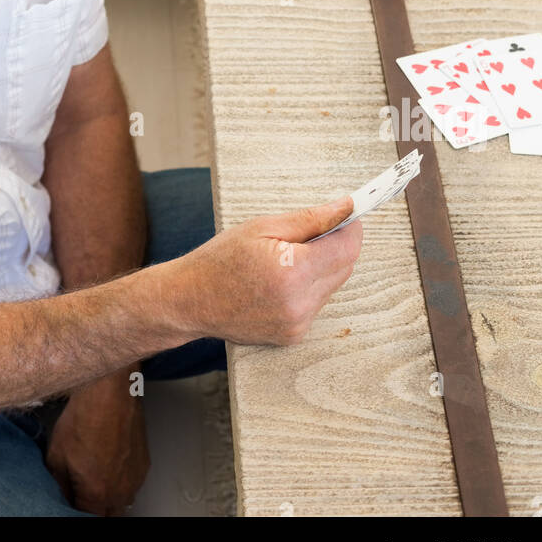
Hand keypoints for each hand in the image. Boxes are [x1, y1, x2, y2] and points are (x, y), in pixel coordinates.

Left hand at [45, 372, 149, 515]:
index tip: (70, 501)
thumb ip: (58, 485)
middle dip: (94, 509)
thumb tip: (60, 497)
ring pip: (123, 502)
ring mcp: (136, 477)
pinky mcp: (144, 463)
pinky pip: (132, 484)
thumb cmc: (85, 416)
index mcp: (98, 493)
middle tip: (81, 494)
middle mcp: (121, 490)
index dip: (74, 512)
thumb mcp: (57, 454)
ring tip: (96, 479)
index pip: (86, 518)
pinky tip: (110, 465)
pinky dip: (121, 482)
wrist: (110, 390)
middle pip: (108, 515)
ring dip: (109, 498)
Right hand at [170, 195, 361, 346]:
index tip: (348, 213)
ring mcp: (297, 323)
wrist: (191, 300)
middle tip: (310, 231)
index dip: (351, 227)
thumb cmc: (220, 259)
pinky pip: (316, 303)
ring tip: (288, 257)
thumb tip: (345, 207)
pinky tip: (281, 280)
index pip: (347, 248)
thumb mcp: (263, 227)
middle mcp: (300, 303)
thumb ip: (310, 219)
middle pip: (344, 267)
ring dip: (321, 267)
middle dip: (335, 245)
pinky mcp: (293, 335)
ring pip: (332, 285)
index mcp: (292, 272)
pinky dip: (308, 287)